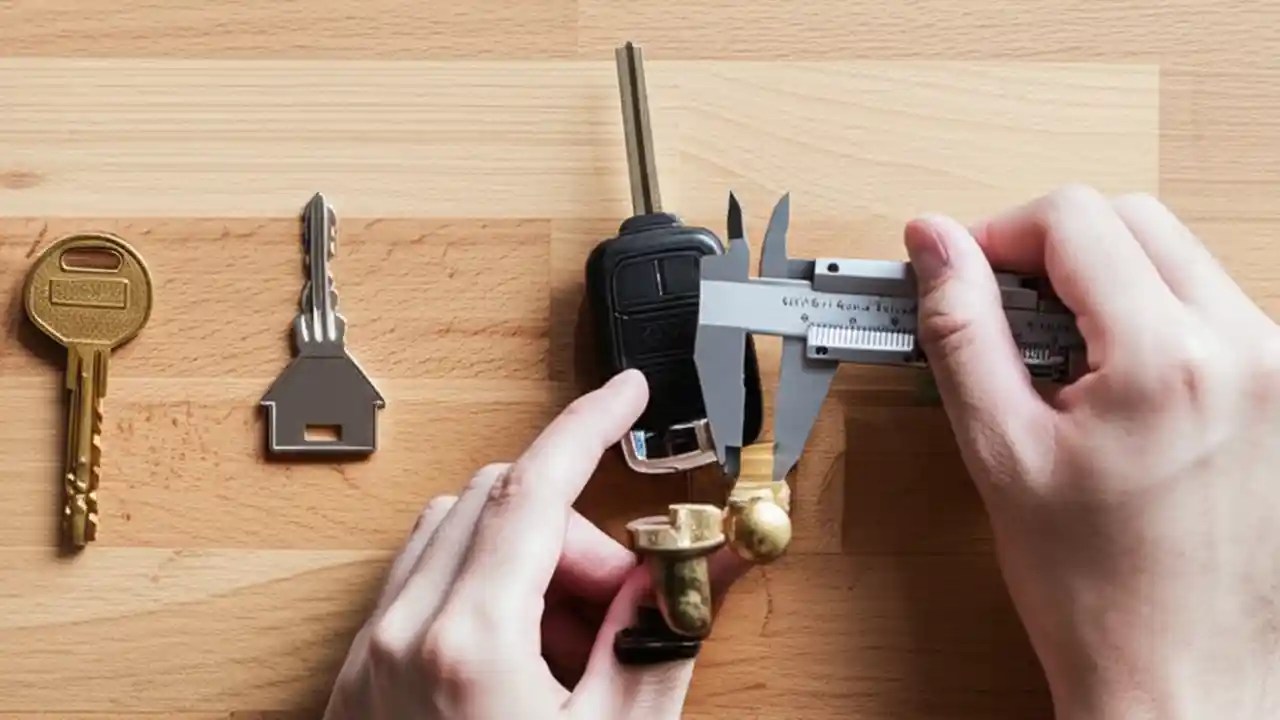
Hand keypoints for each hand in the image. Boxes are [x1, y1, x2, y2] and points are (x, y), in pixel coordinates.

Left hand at [322, 369, 747, 719]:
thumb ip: (652, 641)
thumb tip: (687, 571)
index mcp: (465, 646)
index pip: (534, 487)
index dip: (588, 426)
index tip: (624, 396)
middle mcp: (399, 638)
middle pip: (494, 504)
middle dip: (569, 530)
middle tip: (617, 602)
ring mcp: (368, 659)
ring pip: (450, 535)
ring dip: (521, 557)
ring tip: (566, 645)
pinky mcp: (356, 683)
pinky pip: (418, 586)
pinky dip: (477, 588)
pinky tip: (520, 659)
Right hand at [904, 185, 1279, 718]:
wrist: (1179, 674)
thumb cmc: (1096, 589)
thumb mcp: (1001, 451)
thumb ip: (960, 330)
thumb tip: (934, 248)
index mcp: (1172, 360)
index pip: (1075, 218)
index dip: (998, 233)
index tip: (963, 274)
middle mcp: (1246, 349)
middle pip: (1131, 219)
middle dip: (1050, 246)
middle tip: (1000, 310)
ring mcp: (1277, 369)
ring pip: (1173, 255)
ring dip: (1099, 279)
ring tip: (1053, 360)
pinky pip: (1205, 303)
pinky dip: (1143, 313)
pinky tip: (1103, 380)